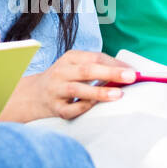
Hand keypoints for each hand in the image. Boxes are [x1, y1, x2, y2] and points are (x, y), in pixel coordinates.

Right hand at [0, 50, 135, 122]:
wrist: (34, 95)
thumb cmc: (63, 79)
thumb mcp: (75, 66)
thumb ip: (97, 67)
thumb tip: (126, 72)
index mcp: (69, 58)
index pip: (94, 57)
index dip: (114, 63)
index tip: (132, 70)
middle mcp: (61, 72)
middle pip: (87, 70)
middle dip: (110, 73)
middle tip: (130, 77)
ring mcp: (56, 91)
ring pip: (78, 90)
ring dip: (99, 92)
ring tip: (118, 94)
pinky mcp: (55, 108)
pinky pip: (71, 109)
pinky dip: (84, 107)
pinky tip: (96, 107)